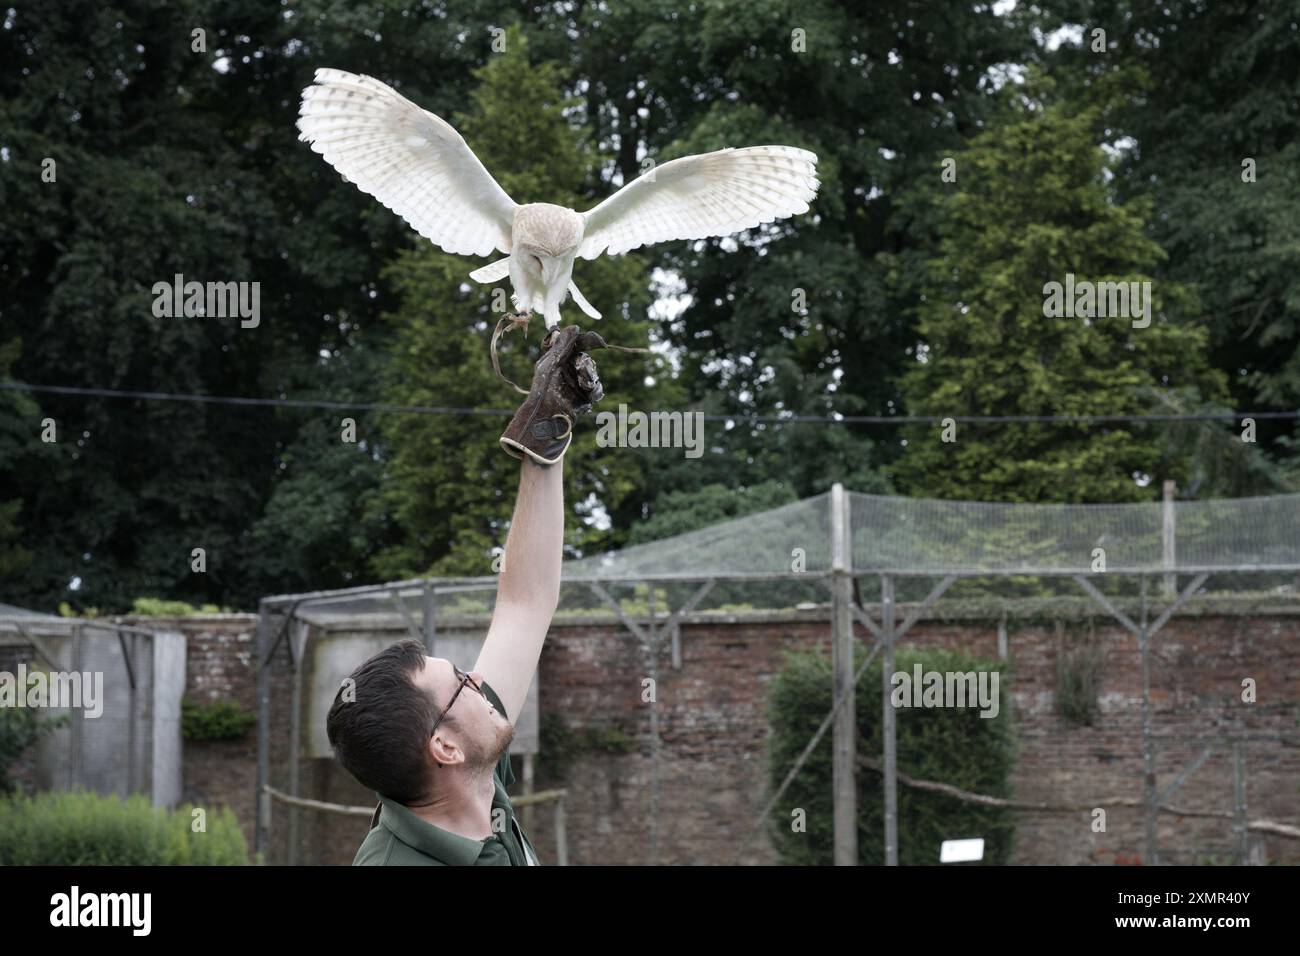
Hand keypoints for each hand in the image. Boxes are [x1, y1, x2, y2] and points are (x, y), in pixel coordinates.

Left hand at [500, 326, 605, 465]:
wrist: (545, 416)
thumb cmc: (542, 389)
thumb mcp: (551, 363)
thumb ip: (563, 345)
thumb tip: (575, 326)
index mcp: (559, 359)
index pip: (576, 345)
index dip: (587, 341)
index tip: (597, 340)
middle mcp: (569, 370)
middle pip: (587, 358)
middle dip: (585, 362)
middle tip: (579, 365)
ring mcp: (577, 383)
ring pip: (593, 373)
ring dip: (589, 375)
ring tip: (582, 381)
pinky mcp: (585, 397)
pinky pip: (597, 389)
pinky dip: (594, 388)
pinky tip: (588, 389)